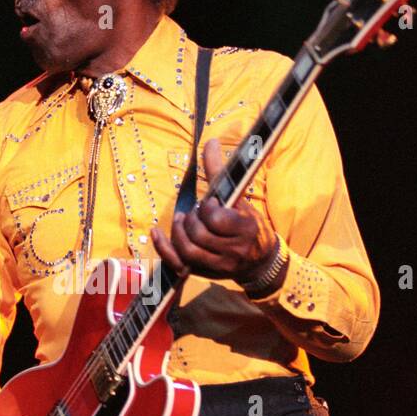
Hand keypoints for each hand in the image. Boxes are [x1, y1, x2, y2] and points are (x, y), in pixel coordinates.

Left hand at [151, 137, 278, 286]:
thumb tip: (210, 141)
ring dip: (178, 231)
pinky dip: (163, 248)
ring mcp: (218, 266)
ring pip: (187, 250)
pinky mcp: (205, 274)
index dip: (207, 209)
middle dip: (191, 220)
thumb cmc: (248, 224)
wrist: (260, 261)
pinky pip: (178, 265)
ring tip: (182, 221)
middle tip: (195, 213)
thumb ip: (220, 172)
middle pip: (198, 234)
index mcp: (245, 228)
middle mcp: (233, 250)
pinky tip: (156, 233)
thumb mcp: (239, 198)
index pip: (217, 219)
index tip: (209, 204)